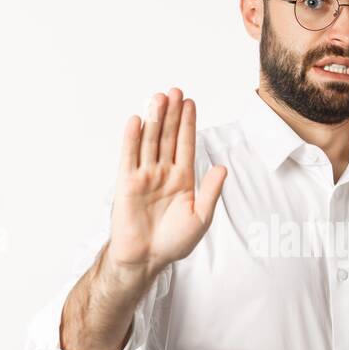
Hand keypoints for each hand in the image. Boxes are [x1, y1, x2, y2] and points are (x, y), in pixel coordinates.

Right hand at [107, 87, 227, 280]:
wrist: (146, 258)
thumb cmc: (174, 242)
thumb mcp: (201, 218)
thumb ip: (210, 192)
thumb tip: (221, 168)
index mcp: (182, 179)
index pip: (185, 144)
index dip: (187, 123)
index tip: (190, 102)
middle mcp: (163, 172)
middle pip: (167, 137)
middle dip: (171, 114)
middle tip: (174, 91)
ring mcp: (144, 176)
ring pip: (150, 142)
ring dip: (154, 120)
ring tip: (158, 98)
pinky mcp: (127, 183)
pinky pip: (129, 156)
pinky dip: (132, 138)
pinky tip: (137, 120)